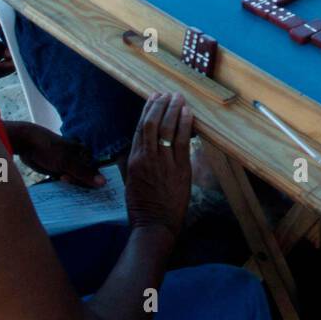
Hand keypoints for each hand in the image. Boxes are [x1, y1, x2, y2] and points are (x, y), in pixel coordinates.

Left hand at [8, 122, 104, 187]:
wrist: (27, 143)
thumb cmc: (49, 148)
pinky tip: (61, 194)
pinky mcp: (57, 172)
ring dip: (71, 189)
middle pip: (85, 179)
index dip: (95, 183)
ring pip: (74, 182)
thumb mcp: (67, 162)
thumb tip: (103, 182)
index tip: (95, 194)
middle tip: (70, 186)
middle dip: (81, 186)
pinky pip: (64, 184)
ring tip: (65, 189)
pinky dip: (63, 188)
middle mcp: (78, 161)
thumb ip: (84, 173)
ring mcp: (67, 167)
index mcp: (85, 154)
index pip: (96, 172)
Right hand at [124, 93, 192, 236]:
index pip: (140, 129)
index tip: (153, 99)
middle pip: (151, 124)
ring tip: (178, 97)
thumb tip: (141, 147)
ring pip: (166, 129)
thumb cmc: (142, 207)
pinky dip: (185, 125)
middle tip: (166, 94)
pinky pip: (182, 142)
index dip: (147, 111)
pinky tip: (188, 113)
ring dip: (172, 110)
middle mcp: (146, 157)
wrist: (154, 225)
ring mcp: (163, 162)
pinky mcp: (179, 169)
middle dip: (159, 106)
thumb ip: (136, 162)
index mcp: (134, 160)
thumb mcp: (132, 181)